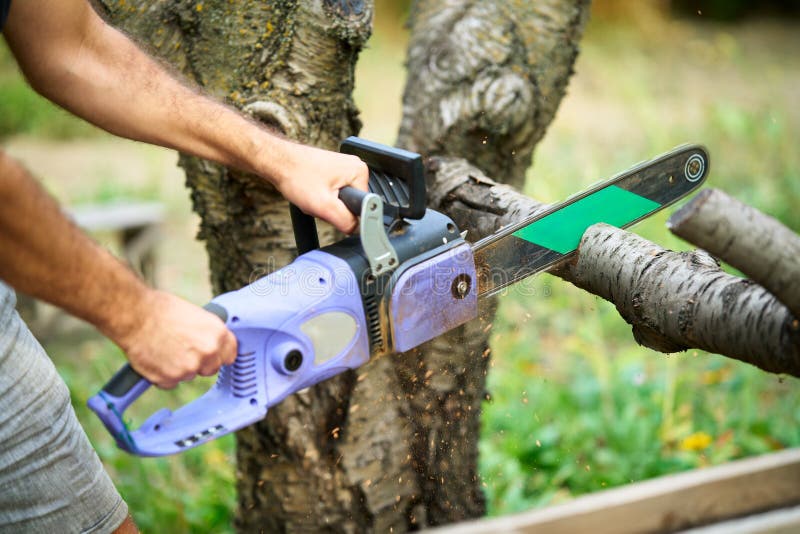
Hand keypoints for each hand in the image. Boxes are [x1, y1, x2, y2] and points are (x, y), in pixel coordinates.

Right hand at [115, 290, 237, 388]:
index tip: (213, 355)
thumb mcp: (197, 316)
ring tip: (165, 349)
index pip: (230, 354)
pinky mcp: (170, 379)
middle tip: (183, 350)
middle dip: (200, 363)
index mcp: (218, 334)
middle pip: (211, 369)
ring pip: (190, 375)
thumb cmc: (162, 310)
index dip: (220, 354)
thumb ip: (208, 334)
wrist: (136, 316)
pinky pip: (171, 383)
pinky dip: (164, 375)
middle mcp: (208, 353)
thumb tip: (212, 343)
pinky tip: (156, 358)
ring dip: (180, 368)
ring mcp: (189, 368)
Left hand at [271, 141, 369, 233]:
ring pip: (340, 202)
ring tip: (312, 194)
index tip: (329, 208)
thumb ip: (346, 221)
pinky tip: (311, 191)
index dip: (345, 214)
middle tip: (318, 201)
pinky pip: (333, 195)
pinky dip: (321, 198)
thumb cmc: (296, 175)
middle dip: (332, 209)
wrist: (277, 162)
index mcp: (360, 172)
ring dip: (325, 205)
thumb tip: (358, 230)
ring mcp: (343, 169)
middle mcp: (354, 167)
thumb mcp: (324, 206)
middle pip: (351, 205)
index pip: (363, 207)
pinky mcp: (333, 172)